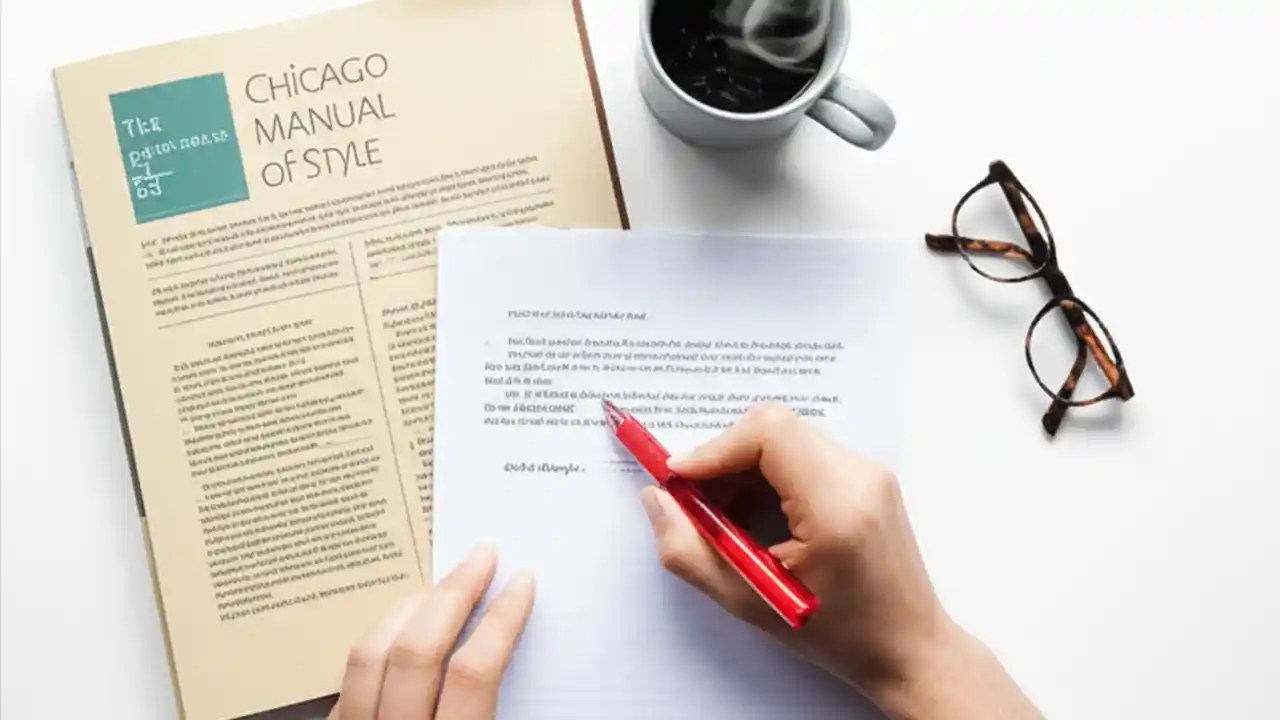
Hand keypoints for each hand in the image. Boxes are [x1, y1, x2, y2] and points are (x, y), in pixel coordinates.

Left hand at [328, 546, 534, 719]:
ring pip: (370, 656)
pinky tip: (398, 631)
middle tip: (482, 557)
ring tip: (439, 586)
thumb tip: (509, 642)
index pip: (473, 673)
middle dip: (454, 593)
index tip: (521, 582)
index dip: (500, 621)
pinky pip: (346, 680)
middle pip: (417, 651)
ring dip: (408, 610)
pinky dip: (377, 644)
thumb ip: (499, 703)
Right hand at [642, 403, 1039, 719]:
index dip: (714, 448)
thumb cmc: (838, 635)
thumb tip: (656, 499)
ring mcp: (870, 472)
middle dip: (723, 459)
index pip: (769, 433)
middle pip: (773, 429)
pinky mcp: (869, 477)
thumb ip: (689, 551)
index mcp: (837, 506)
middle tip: (695, 503)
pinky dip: (769, 475)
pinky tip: (757, 517)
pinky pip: (805, 453)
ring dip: (743, 467)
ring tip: (726, 518)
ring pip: (786, 438)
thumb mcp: (750, 603)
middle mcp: (860, 476)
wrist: (909, 648)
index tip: (679, 479)